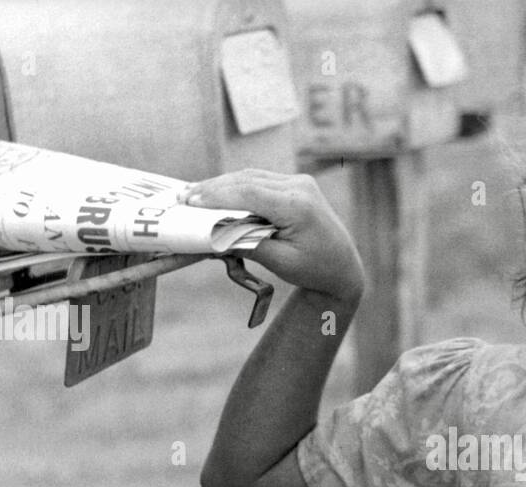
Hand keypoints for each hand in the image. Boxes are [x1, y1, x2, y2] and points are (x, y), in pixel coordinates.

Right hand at [181, 170, 364, 302]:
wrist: (342, 266)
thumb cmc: (314, 269)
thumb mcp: (279, 262)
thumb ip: (248, 244)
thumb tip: (213, 233)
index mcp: (298, 206)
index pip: (249, 193)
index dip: (216, 195)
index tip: (190, 200)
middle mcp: (300, 187)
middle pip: (246, 181)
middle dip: (213, 189)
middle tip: (183, 198)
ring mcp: (299, 182)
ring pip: (250, 177)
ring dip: (221, 185)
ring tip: (193, 194)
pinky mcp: (295, 184)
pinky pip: (260, 180)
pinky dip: (237, 187)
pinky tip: (216, 192)